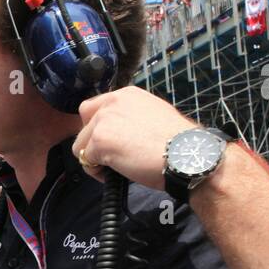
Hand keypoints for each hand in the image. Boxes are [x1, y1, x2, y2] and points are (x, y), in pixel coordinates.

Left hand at [72, 86, 196, 190]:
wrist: (188, 155)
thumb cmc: (179, 143)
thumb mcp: (154, 116)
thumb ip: (131, 118)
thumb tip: (119, 133)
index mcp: (127, 94)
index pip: (95, 107)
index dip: (98, 126)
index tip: (112, 142)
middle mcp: (113, 101)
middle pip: (83, 122)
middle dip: (92, 140)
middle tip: (110, 155)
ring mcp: (104, 120)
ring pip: (80, 143)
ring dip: (94, 158)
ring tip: (117, 168)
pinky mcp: (100, 140)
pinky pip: (85, 160)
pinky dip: (96, 171)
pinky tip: (117, 174)